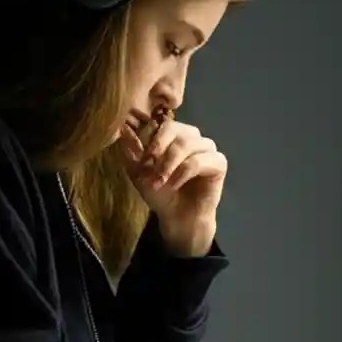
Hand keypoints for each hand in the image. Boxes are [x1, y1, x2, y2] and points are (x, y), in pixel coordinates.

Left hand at [118, 119, 225, 256]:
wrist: (177, 217)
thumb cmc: (160, 193)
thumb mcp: (139, 171)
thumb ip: (131, 149)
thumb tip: (122, 127)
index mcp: (174, 134)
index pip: (163, 124)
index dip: (152, 141)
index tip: (143, 162)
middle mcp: (192, 136)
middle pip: (175, 129)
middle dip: (160, 151)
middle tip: (150, 171)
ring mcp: (207, 148)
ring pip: (188, 143)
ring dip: (170, 163)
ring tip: (160, 181)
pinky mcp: (219, 162)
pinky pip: (200, 160)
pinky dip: (184, 172)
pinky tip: (175, 185)